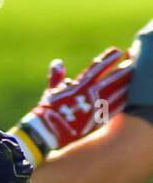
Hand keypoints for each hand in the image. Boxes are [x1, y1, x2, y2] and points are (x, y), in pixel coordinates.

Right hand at [14, 47, 131, 160]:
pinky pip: (115, 108)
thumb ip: (56, 76)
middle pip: (111, 78)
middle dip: (122, 70)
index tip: (116, 51)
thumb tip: (58, 62)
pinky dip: (123, 101)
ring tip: (134, 77)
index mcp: (78, 85)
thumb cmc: (48, 110)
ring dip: (126, 83)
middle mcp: (90, 94)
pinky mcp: (100, 118)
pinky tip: (130, 96)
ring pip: (116, 92)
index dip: (107, 59)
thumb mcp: (51, 91)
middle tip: (132, 63)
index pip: (96, 68)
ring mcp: (97, 106)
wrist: (49, 131)